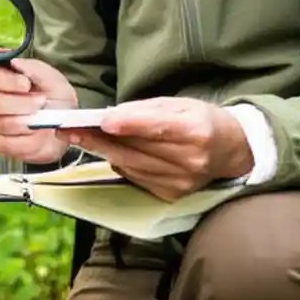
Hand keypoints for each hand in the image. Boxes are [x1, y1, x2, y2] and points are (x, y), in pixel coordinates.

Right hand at [0, 58, 77, 164]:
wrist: (64, 126)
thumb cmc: (54, 97)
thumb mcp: (52, 78)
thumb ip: (34, 69)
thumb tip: (15, 62)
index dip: (0, 78)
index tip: (25, 83)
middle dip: (20, 103)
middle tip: (41, 101)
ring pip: (1, 123)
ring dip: (27, 121)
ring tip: (44, 117)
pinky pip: (7, 144)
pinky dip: (28, 140)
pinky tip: (38, 133)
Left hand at [66, 97, 253, 200]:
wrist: (229, 151)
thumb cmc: (201, 120)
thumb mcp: (180, 104)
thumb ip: (146, 110)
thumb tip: (111, 117)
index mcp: (197, 131)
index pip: (157, 128)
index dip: (129, 124)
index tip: (102, 120)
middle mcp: (190, 161)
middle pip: (137, 150)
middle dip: (100, 139)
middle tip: (69, 129)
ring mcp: (180, 182)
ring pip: (130, 166)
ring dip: (102, 151)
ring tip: (79, 136)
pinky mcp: (170, 195)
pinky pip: (134, 177)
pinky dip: (120, 163)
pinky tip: (110, 151)